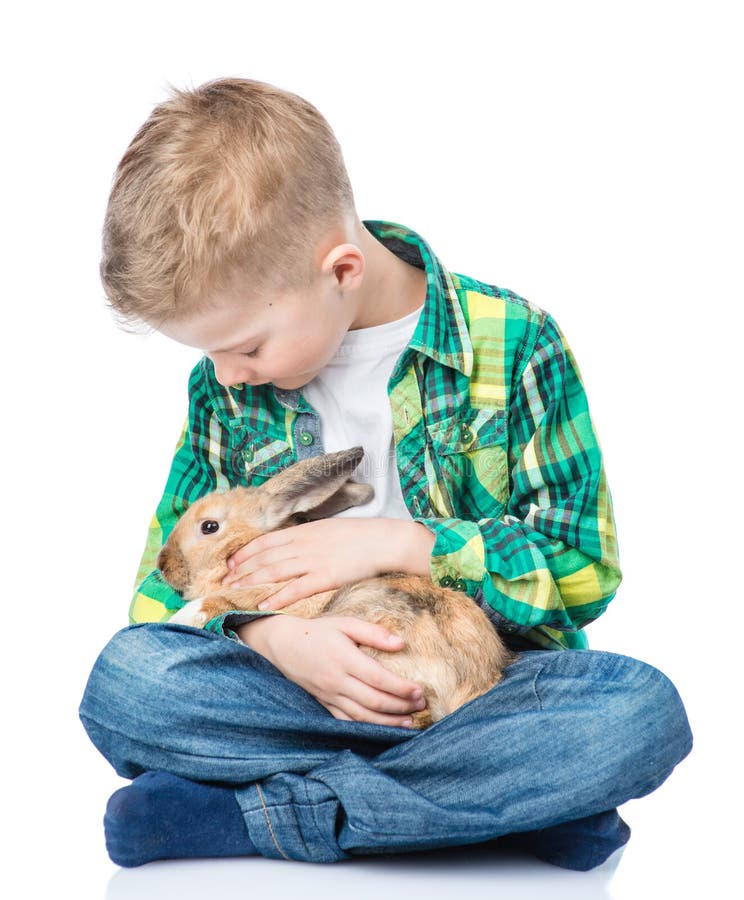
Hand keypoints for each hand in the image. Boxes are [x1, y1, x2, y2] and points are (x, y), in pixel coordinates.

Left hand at [221, 518, 434, 609]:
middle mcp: (304, 544)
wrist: (386, 541)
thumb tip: (293, 546)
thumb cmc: (362, 536)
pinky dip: (277, 596)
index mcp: (305, 531)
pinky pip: (296, 588)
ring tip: (235, 592)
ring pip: (274, 572)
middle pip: (264, 557)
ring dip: (251, 582)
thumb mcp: (331, 530)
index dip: (245, 553)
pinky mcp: (325, 576)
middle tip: (224, 581)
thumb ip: (310, 538)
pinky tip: (263, 604)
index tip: (230, 562)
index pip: (266, 541)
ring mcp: (313, 560)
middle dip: (241, 570)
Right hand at [240, 614, 426, 726]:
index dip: (401, 688)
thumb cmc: (317, 631)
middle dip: (400, 706)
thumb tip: (401, 643)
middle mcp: (336, 680)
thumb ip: (373, 633)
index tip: (419, 690)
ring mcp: (328, 695)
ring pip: (362, 716)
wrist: (281, 645)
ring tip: (409, 722)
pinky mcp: (323, 703)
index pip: (378, 678)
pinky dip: (366, 727)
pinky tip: (381, 728)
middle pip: (374, 700)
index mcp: (344, 658)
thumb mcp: (344, 623)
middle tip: (421, 705)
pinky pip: (346, 721)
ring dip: (388, 721)